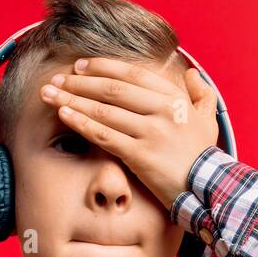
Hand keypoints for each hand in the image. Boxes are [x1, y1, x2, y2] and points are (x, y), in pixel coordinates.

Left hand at [38, 55, 219, 210]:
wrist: (208, 190)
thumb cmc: (203, 157)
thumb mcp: (208, 121)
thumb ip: (202, 95)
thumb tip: (192, 74)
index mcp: (173, 98)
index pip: (131, 75)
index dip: (102, 67)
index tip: (79, 66)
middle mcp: (161, 110)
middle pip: (111, 89)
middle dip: (78, 82)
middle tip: (55, 79)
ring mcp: (150, 132)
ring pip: (103, 110)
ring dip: (71, 99)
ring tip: (48, 94)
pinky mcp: (140, 155)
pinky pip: (104, 135)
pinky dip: (81, 123)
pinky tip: (63, 115)